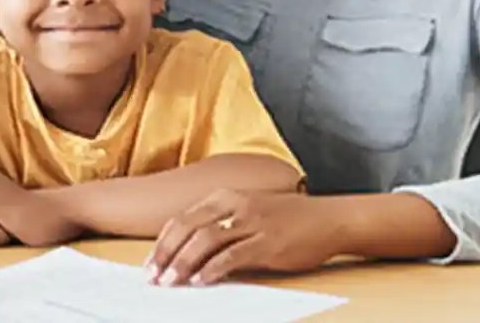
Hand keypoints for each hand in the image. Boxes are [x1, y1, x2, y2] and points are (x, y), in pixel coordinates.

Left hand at [147, 190, 344, 286]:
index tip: (149, 264)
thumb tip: (189, 254)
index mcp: (223, 196)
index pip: (181, 219)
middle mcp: (233, 205)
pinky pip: (233, 255)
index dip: (162, 243)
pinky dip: (213, 269)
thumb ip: (219, 225)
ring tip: (171, 282)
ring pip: (205, 241)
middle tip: (153, 277)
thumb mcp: (247, 211)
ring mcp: (251, 222)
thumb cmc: (287, 218)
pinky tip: (201, 281)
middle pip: (187, 228)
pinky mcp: (267, 241)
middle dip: (165, 254)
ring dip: (184, 263)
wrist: (329, 218)